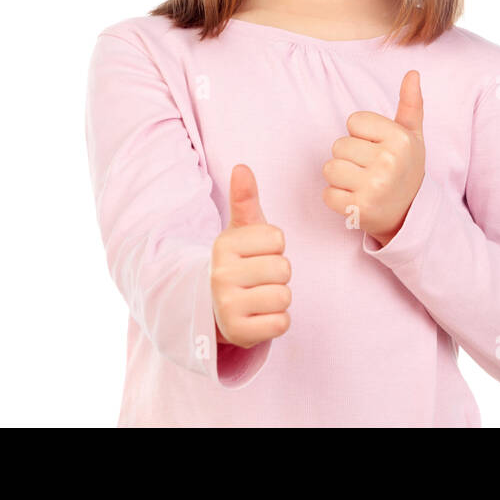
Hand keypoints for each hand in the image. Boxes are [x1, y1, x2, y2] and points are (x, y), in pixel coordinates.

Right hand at [210, 164, 291, 348]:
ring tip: (259, 296)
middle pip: (283, 269)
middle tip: (259, 278)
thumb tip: (241, 167)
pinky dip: (277, 321)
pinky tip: (259, 316)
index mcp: (223, 245)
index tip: (257, 254)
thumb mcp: (242, 230)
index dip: (275, 247)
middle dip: (279, 274)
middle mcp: (220, 275)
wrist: (215, 306)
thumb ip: (245, 199)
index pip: (277, 239)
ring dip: (279, 298)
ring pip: (284, 296)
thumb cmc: (240, 261)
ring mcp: (226, 306)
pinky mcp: (238, 333)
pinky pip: (281, 323)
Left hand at [321, 70, 425, 246]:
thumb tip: (412, 73)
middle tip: (369, 169)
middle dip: (349, 157)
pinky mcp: (359, 209)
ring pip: (330, 168)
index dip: (360, 134)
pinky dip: (336, 199)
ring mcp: (374, 187)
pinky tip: (355, 200)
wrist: (410, 214)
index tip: (376, 148)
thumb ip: (410, 104)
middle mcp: (389, 161)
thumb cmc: (405, 168)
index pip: (354, 121)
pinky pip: (327, 194)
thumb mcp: (412, 136)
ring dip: (340, 178)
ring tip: (361, 183)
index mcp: (400, 139)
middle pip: (339, 145)